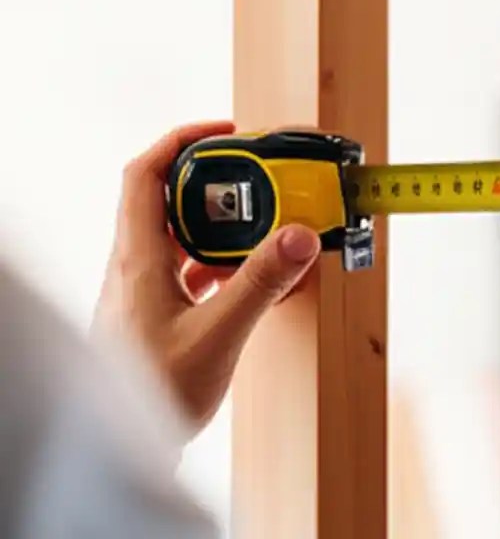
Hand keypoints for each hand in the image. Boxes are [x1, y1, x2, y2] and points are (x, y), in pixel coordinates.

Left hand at [91, 121, 321, 437]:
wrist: (119, 449)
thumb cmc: (153, 394)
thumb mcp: (219, 334)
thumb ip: (261, 283)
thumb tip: (299, 235)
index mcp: (138, 258)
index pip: (146, 174)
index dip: (182, 140)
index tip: (227, 131)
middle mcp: (135, 267)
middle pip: (170, 200)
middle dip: (218, 183)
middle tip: (261, 180)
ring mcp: (144, 293)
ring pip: (181, 237)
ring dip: (223, 227)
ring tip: (266, 229)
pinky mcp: (157, 317)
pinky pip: (189, 272)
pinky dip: (222, 265)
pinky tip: (250, 281)